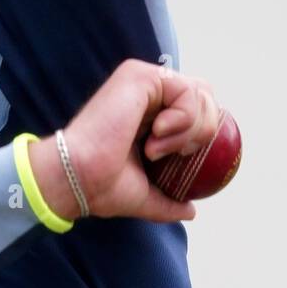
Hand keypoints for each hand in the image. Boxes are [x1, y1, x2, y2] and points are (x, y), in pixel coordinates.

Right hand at [27, 59, 222, 223]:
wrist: (80, 178)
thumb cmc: (102, 185)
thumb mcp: (146, 193)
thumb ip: (169, 199)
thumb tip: (190, 212)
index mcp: (148, 111)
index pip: (197, 107)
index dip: (203, 131)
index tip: (181, 157)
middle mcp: (147, 91)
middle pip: (206, 96)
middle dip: (204, 129)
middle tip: (176, 153)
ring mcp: (143, 80)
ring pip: (201, 92)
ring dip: (190, 129)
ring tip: (157, 147)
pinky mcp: (140, 76)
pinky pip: (187, 90)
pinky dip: (182, 119)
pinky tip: (155, 134)